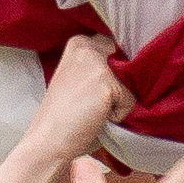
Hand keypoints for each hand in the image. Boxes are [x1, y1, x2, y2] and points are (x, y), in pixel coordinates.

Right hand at [27, 34, 134, 165]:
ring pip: (129, 84)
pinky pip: (130, 102)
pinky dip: (119, 116)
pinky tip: (95, 118)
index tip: (92, 88)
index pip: (116, 49)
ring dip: (118, 102)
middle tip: (91, 102)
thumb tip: (135, 72)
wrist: (48, 140)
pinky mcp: (107, 84)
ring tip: (92, 110)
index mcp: (79, 42)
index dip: (113, 72)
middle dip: (118, 84)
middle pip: (127, 65)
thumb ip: (100, 68)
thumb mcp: (78, 78)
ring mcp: (97, 64)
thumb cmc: (64, 116)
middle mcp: (87, 46)